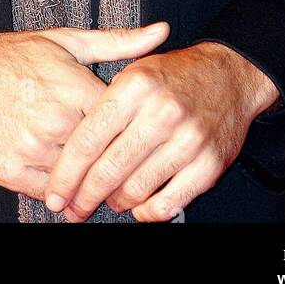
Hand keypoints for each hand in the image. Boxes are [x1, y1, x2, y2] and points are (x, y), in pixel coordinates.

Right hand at [0, 21, 169, 201]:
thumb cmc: (7, 56)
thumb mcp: (65, 41)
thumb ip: (117, 42)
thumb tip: (159, 33)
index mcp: (73, 88)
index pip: (119, 123)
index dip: (126, 129)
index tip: (129, 132)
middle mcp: (54, 121)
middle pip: (100, 154)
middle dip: (107, 157)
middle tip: (112, 158)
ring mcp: (32, 149)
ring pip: (76, 176)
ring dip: (83, 176)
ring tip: (87, 168)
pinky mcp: (10, 170)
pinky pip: (47, 192)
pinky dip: (56, 188)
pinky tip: (58, 174)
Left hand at [43, 40, 279, 221]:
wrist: (228, 74)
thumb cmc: (175, 75)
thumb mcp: (133, 71)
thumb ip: (101, 105)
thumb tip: (70, 151)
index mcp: (136, 86)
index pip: (88, 139)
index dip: (66, 173)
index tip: (55, 192)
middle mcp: (161, 112)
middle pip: (108, 169)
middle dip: (85, 196)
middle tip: (74, 206)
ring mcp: (187, 140)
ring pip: (135, 190)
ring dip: (116, 203)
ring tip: (109, 200)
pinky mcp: (208, 164)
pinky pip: (168, 203)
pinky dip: (148, 212)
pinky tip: (139, 206)